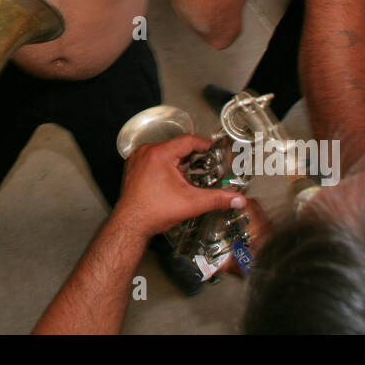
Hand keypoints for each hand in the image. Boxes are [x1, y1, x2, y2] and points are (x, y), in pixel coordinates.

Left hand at [113, 135, 246, 239]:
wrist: (130, 224)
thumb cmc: (152, 212)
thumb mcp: (191, 203)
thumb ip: (217, 199)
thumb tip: (235, 198)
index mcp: (160, 154)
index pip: (188, 141)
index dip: (205, 145)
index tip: (214, 150)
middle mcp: (147, 152)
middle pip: (176, 146)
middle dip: (192, 156)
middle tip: (205, 164)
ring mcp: (138, 159)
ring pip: (165, 152)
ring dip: (178, 161)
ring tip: (189, 174)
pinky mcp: (133, 167)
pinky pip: (153, 159)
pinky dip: (165, 166)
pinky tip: (172, 180)